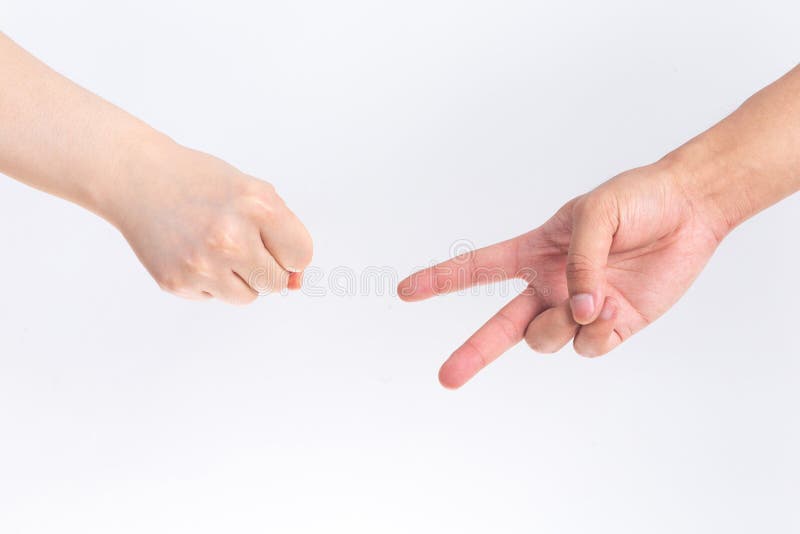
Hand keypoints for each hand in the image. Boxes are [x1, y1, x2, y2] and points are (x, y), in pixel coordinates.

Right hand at [106, 139, 312, 303]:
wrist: (140, 178)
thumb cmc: (205, 184)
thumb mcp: (253, 194)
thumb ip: (285, 234)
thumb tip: (298, 284)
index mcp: (259, 207)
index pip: (300, 256)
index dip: (288, 250)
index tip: (270, 238)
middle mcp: (232, 237)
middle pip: (276, 282)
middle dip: (265, 266)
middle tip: (239, 241)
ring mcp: (202, 264)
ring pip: (248, 297)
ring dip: (239, 279)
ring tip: (215, 247)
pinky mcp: (178, 282)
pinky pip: (215, 297)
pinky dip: (209, 281)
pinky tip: (192, 251)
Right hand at [398, 160, 724, 387]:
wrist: (690, 210)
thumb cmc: (637, 199)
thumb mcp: (595, 216)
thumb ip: (578, 265)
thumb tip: (576, 313)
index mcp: (536, 252)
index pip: (478, 269)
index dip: (440, 280)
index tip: (404, 291)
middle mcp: (551, 285)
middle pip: (501, 327)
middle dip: (472, 352)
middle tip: (446, 377)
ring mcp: (580, 308)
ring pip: (546, 339)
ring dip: (558, 328)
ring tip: (586, 304)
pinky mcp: (613, 324)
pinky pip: (588, 346)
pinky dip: (594, 335)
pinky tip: (610, 313)